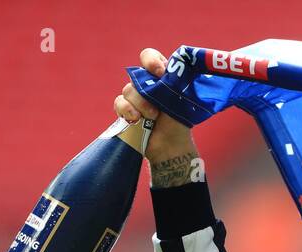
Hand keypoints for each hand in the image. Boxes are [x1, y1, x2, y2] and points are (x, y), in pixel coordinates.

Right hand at [113, 48, 196, 170]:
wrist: (171, 145)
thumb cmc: (180, 121)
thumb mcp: (181, 98)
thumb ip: (174, 80)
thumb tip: (169, 68)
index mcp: (160, 76)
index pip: (149, 57)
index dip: (151, 61)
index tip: (159, 73)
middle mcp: (145, 83)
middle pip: (136, 75)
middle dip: (146, 91)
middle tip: (157, 106)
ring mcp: (135, 97)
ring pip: (128, 90)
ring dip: (140, 105)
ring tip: (152, 117)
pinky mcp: (126, 110)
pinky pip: (119, 103)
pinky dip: (127, 110)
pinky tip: (136, 120)